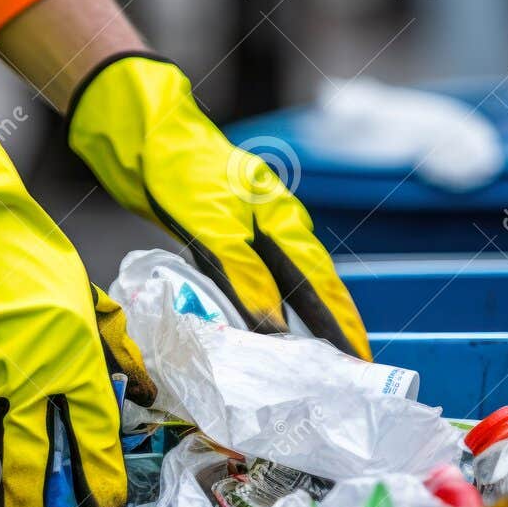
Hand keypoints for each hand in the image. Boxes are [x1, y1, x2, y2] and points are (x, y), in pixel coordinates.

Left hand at [68, 54, 370, 359]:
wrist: (146, 138)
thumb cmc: (184, 172)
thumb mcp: (216, 224)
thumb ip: (244, 272)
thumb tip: (272, 323)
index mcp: (285, 221)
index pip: (323, 284)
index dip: (344, 324)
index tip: (360, 359)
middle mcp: (277, 229)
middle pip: (314, 288)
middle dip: (335, 328)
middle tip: (351, 369)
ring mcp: (254, 234)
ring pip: (289, 287)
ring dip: (304, 322)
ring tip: (317, 360)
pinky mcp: (228, 241)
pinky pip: (260, 284)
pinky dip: (270, 310)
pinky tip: (268, 330)